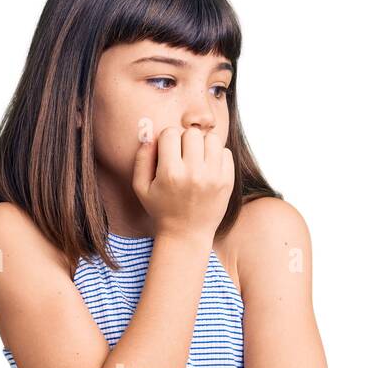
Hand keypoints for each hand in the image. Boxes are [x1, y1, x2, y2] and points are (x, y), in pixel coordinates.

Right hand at [132, 124, 233, 243]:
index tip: (167, 153)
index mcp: (170, 174)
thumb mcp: (141, 187)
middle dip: (185, 141)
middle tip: (182, 156)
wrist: (186, 235)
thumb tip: (149, 132)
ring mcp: (213, 177)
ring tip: (197, 158)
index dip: (166, 140)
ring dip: (203, 145)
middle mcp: (193, 174)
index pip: (170, 134)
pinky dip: (217, 156)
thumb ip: (142, 158)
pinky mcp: (227, 181)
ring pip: (212, 138)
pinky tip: (208, 168)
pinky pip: (225, 152)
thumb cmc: (161, 209)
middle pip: (192, 133)